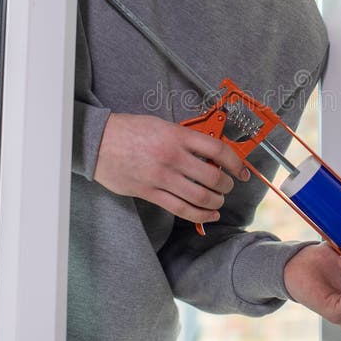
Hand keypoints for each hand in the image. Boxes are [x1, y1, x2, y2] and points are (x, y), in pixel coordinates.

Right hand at [94, 112, 249, 221]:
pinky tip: (209, 214)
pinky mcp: (150, 193)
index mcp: (177, 136)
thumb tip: (208, 154)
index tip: (243, 170)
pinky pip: (180, 209)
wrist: (97, 141)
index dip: (236, 162)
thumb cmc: (129, 130)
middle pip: (213, 177)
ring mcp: (161, 177)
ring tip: (219, 201)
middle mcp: (172, 157)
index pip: (218, 150)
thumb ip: (185, 139)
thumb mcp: (161, 125)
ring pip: (200, 197)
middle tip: (229, 185)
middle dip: (227, 185)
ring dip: (216, 202)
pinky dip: (199, 215)